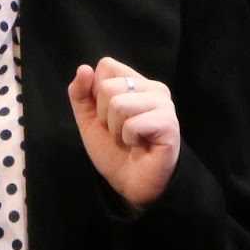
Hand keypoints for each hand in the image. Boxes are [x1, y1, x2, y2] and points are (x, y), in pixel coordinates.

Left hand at [67, 58, 179, 206]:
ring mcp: (163, 104)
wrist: (131, 183)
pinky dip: (128, 139)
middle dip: (104, 115)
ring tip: (129, 139)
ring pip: (119, 104)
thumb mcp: (89, 120)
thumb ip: (81, 93)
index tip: (106, 115)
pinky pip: (132, 124)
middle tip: (118, 131)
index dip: (96, 94)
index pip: (106, 66)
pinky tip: (140, 145)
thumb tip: (83, 69)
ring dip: (116, 129)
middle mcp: (153, 88)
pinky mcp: (168, 123)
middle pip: (109, 85)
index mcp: (136, 82)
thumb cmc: (114, 151)